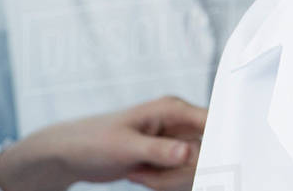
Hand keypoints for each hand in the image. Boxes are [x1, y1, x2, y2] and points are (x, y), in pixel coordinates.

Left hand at [0, 95, 206, 190]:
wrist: (73, 154)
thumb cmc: (93, 140)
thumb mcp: (126, 146)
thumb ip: (159, 151)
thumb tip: (189, 153)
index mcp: (172, 109)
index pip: (212, 123)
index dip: (219, 144)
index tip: (208, 166)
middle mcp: (178, 123)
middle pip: (205, 155)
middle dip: (178, 173)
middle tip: (147, 172)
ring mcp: (175, 142)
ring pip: (193, 171)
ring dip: (167, 181)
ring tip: (139, 172)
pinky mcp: (169, 160)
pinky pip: (180, 179)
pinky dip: (162, 184)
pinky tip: (140, 175)